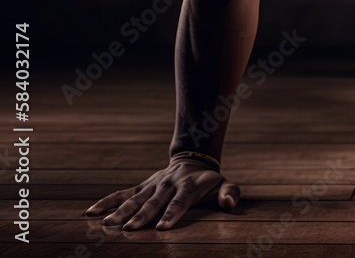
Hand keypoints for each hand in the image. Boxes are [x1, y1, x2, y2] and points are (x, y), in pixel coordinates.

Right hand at [85, 157, 239, 230]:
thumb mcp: (224, 184)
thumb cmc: (209, 180)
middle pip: (153, 202)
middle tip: (129, 229)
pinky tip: (90, 212)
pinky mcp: (141, 187)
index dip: (172, 214)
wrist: (193, 160)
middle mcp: (167, 185)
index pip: (180, 202)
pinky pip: (121, 194)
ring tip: (107, 224)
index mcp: (188, 186)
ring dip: (120, 211)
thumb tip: (229, 205)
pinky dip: (106, 202)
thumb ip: (230, 193)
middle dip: (142, 216)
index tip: (162, 228)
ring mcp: (152, 185)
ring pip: (135, 199)